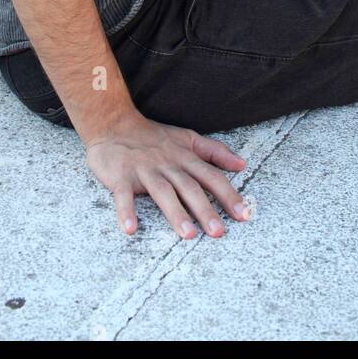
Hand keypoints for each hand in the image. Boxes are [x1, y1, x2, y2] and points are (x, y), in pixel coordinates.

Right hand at [85, 110, 250, 238]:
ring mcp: (144, 170)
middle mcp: (167, 164)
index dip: (228, 194)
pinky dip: (126, 211)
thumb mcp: (187, 137)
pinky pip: (124, 195)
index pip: (211, 176)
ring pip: (162, 192)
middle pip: (189, 187)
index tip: (244, 214)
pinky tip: (130, 229)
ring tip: (188, 235)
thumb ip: (215, 151)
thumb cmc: (153, 136)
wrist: (113, 123)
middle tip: (218, 232)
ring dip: (175, 213)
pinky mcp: (121, 177)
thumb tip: (242, 164)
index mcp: (184, 156)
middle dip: (205, 209)